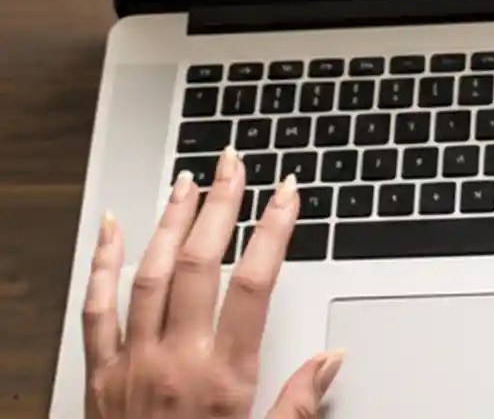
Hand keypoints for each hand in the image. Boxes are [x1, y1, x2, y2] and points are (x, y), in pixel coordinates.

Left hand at [82, 147, 342, 417]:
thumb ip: (299, 403)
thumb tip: (332, 358)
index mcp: (224, 377)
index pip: (256, 283)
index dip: (275, 230)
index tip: (288, 194)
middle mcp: (175, 361)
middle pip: (201, 263)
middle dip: (221, 205)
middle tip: (235, 164)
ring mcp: (132, 363)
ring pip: (150, 273)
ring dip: (171, 221)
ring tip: (189, 181)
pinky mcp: (98, 375)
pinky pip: (94, 308)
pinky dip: (102, 263)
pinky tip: (114, 227)